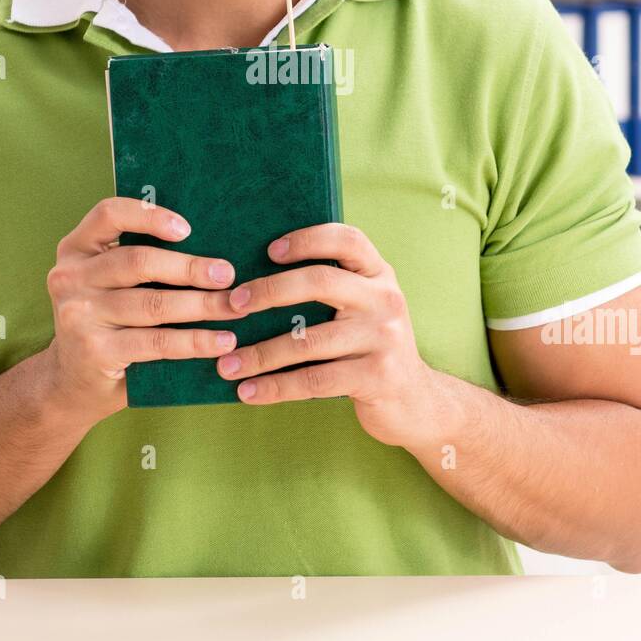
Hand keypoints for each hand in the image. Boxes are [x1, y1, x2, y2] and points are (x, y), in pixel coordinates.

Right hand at [44, 196, 247, 423]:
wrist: (71, 382)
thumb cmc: (105, 321)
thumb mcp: (106, 282)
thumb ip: (138, 260)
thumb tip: (210, 244)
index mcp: (77, 248)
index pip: (109, 214)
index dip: (149, 216)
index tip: (187, 229)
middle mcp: (70, 277)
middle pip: (139, 262)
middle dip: (190, 268)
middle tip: (227, 275)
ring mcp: (79, 315)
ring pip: (153, 304)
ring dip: (201, 305)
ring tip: (234, 307)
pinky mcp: (95, 351)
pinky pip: (156, 342)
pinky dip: (194, 341)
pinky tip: (221, 342)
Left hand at [217, 221, 434, 448]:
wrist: (415, 401)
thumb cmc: (370, 347)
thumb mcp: (364, 307)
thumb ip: (333, 288)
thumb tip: (256, 277)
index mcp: (379, 274)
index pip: (346, 239)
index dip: (307, 239)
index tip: (268, 251)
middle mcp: (385, 299)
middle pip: (320, 282)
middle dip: (269, 291)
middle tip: (232, 306)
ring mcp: (384, 338)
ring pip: (308, 340)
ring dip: (260, 354)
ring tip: (226, 364)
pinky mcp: (377, 377)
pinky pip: (314, 380)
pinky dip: (275, 387)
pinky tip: (248, 392)